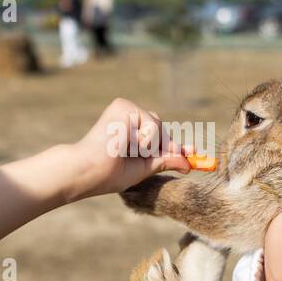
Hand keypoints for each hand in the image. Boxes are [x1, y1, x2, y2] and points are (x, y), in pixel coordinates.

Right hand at [63, 98, 191, 201]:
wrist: (89, 171)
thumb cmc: (108, 174)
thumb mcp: (143, 168)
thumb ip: (165, 161)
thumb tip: (189, 164)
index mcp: (127, 129)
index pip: (158, 133)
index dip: (174, 145)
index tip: (193, 151)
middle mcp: (126, 116)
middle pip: (161, 128)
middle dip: (163, 147)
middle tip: (143, 157)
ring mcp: (125, 109)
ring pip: (158, 127)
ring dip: (148, 146)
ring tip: (124, 152)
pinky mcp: (123, 106)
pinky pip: (152, 125)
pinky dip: (144, 140)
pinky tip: (124, 144)